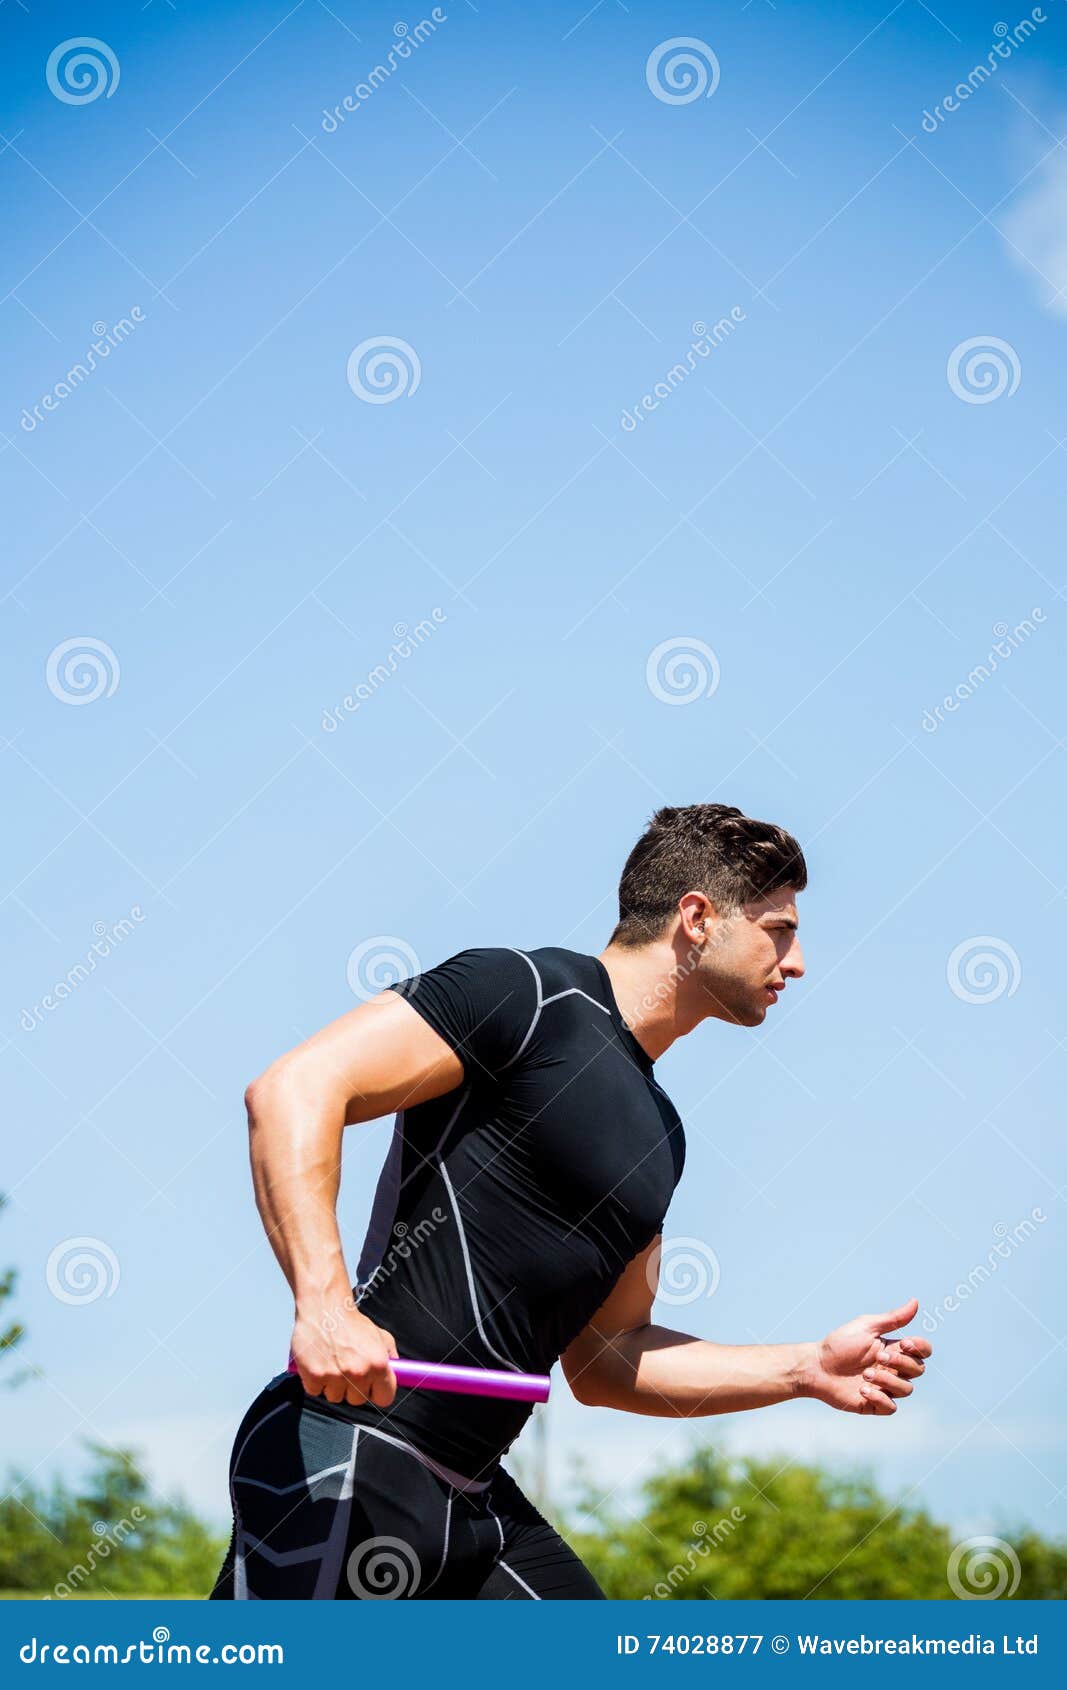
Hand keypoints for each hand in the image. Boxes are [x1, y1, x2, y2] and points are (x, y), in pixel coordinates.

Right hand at [291, 1300, 397, 1407]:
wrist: (324, 1307)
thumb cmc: (349, 1321)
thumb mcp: (380, 1335)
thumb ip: (390, 1354)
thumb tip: (398, 1371)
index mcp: (378, 1364)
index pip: (384, 1398)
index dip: (378, 1393)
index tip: (373, 1389)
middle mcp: (358, 1372)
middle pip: (358, 1400)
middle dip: (354, 1388)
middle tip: (348, 1369)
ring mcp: (335, 1376)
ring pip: (336, 1397)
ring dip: (333, 1385)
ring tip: (332, 1363)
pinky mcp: (313, 1376)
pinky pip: (315, 1391)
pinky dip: (315, 1381)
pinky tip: (320, 1363)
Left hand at [801, 1297, 931, 1415]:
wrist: (816, 1366)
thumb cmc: (839, 1344)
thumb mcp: (866, 1327)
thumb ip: (893, 1318)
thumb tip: (915, 1302)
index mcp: (893, 1349)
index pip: (922, 1351)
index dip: (920, 1348)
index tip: (903, 1343)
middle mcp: (893, 1369)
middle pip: (918, 1370)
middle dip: (900, 1363)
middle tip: (877, 1357)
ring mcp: (885, 1387)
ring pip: (906, 1389)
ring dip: (887, 1381)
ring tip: (864, 1374)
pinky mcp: (875, 1404)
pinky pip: (891, 1408)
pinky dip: (880, 1398)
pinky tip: (862, 1389)